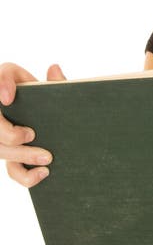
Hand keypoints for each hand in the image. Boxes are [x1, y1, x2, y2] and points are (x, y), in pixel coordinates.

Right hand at [0, 62, 65, 187]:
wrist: (54, 120)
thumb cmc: (50, 100)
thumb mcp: (52, 90)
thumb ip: (55, 83)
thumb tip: (54, 69)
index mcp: (12, 84)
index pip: (2, 75)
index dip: (0, 86)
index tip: (8, 98)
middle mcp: (2, 108)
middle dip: (9, 133)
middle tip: (32, 135)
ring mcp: (3, 134)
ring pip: (0, 148)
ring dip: (22, 156)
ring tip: (47, 158)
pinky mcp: (12, 154)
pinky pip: (12, 170)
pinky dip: (25, 176)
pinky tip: (43, 173)